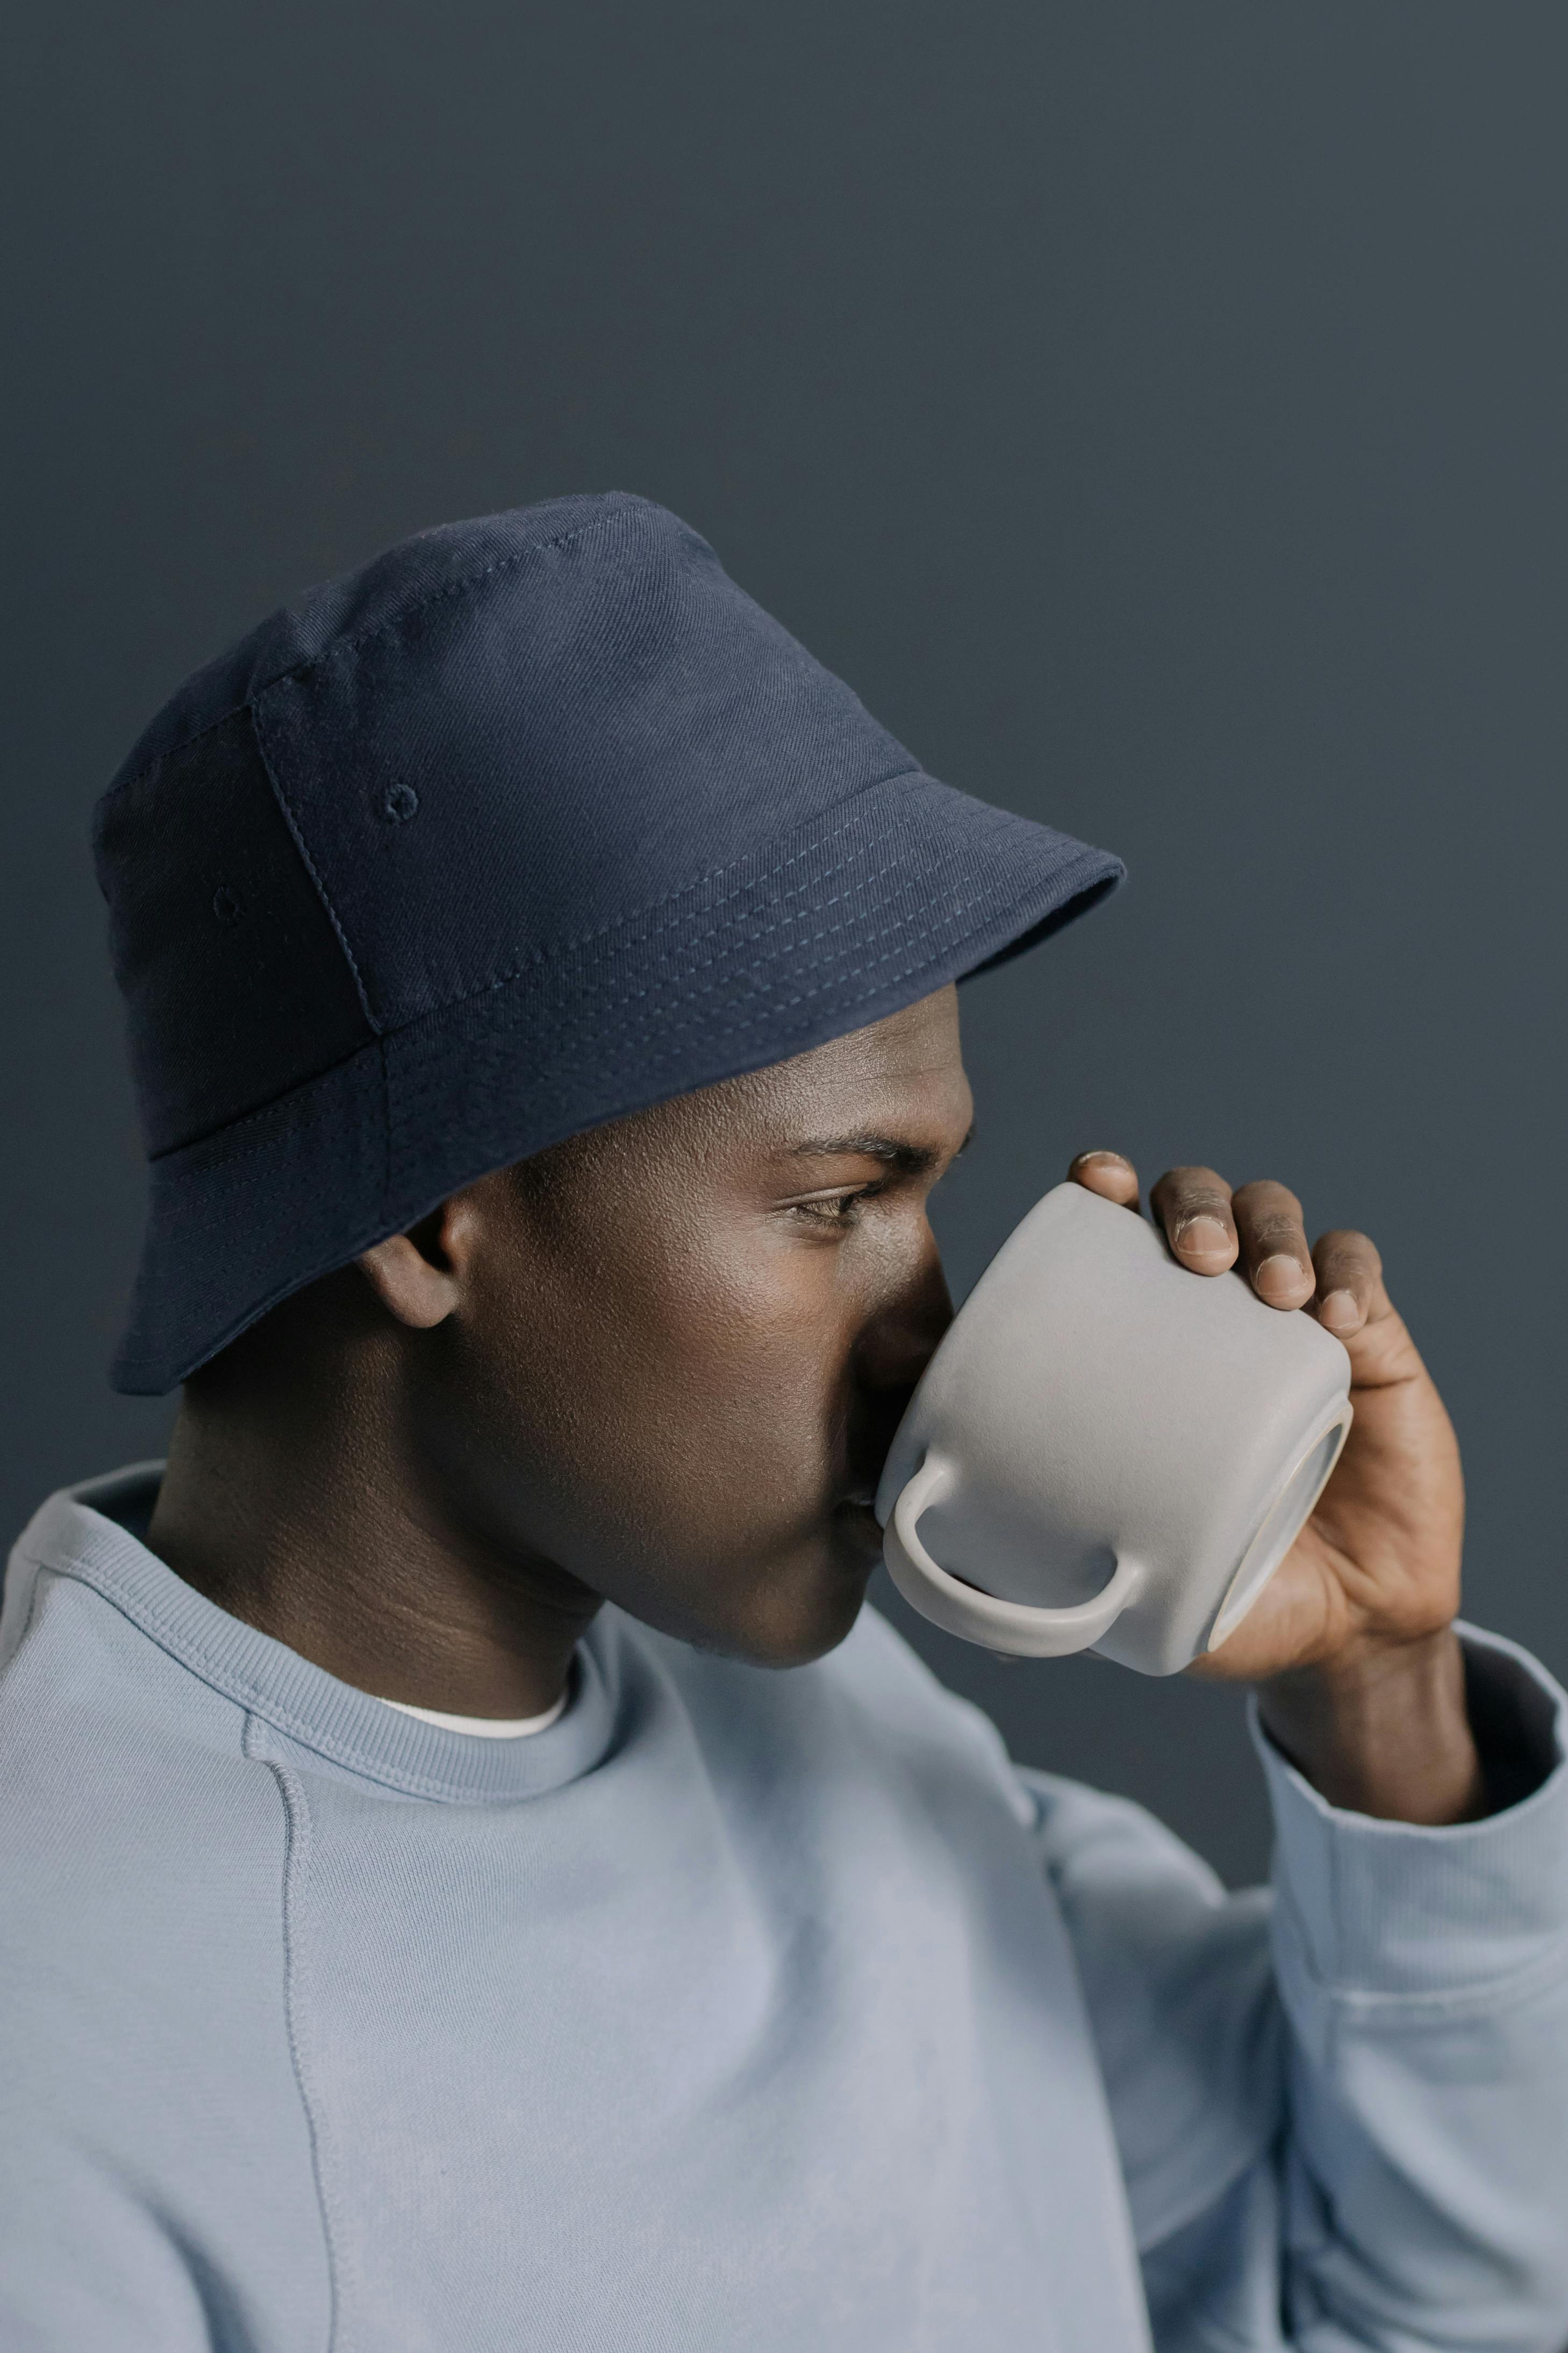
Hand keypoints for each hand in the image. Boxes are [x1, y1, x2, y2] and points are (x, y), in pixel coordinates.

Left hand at [1068, 1153, 1483, 1822]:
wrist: (1339, 1632)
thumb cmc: (1218, 1583)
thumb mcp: (1125, 1569)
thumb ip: (1035, 1545)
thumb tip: (916, 1537)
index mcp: (1147, 1337)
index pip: (1120, 1228)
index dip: (1105, 1184)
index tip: (1097, 1186)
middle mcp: (1217, 1310)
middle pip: (1198, 1201)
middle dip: (1193, 1203)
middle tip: (1195, 1257)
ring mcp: (1296, 1320)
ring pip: (1277, 1216)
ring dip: (1271, 1228)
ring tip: (1274, 1290)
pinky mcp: (1374, 1344)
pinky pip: (1358, 1273)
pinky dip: (1345, 1273)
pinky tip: (1335, 1313)